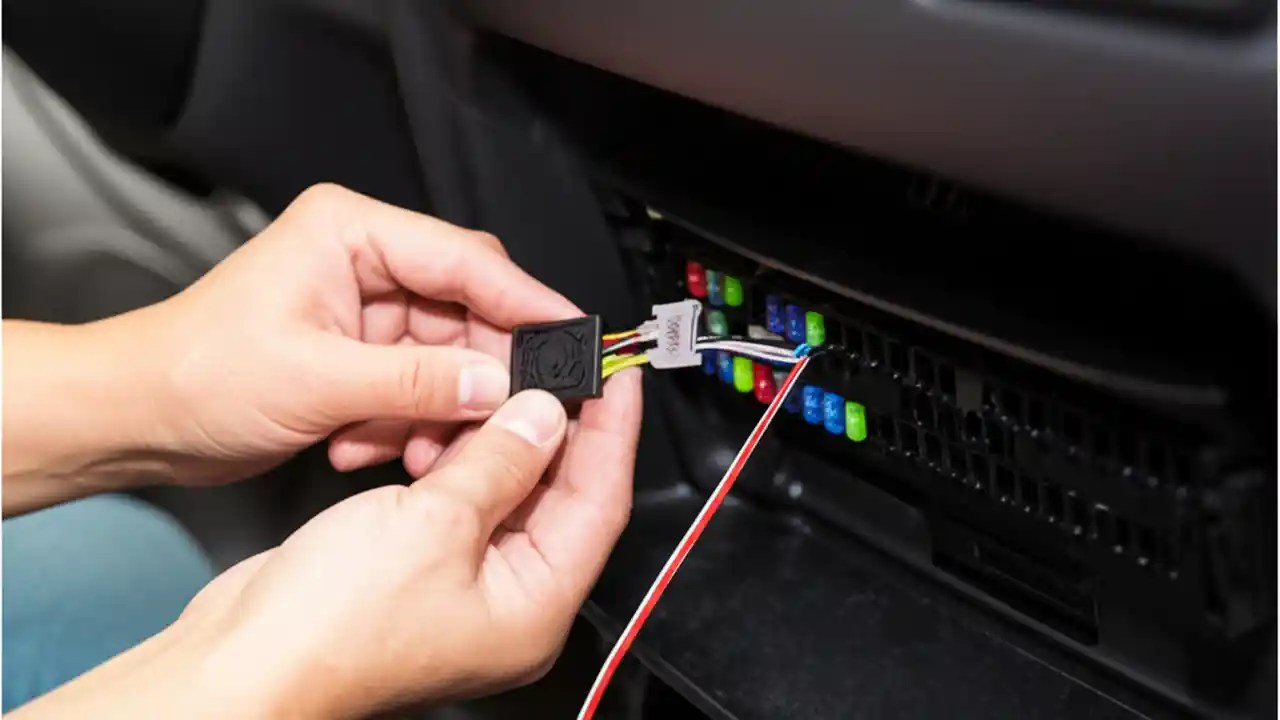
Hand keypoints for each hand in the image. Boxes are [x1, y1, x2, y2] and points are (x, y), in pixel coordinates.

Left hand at [119, 183, 580, 485]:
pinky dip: (411, 421)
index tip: (574, 340)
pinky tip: (373, 446)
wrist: (138, 418)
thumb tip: (499, 387)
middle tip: (514, 416)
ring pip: (449, 355)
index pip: (466, 261)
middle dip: (484, 370)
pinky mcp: (363, 354)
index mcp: (352, 233)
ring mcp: (367, 310)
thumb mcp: (316, 380)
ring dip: (442, 407)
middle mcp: (366, 261)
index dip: (526, 301)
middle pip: (467, 309)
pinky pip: (420, 384)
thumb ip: (417, 382)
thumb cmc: (197, 374)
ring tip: (418, 447)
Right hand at [174, 372, 641, 715]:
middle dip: (558, 428)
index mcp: (534, 608)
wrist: (243, 659)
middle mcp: (509, 602)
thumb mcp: (434, 524)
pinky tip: (448, 425)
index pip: (600, 502)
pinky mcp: (421, 570)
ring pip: (508, 494)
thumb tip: (544, 417)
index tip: (615, 376)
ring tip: (502, 383)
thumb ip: (498, 463)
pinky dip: (459, 461)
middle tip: (563, 365)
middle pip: (559, 496)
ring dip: (501, 438)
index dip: (612, 433)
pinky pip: (462, 502)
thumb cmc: (329, 627)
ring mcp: (464, 586)